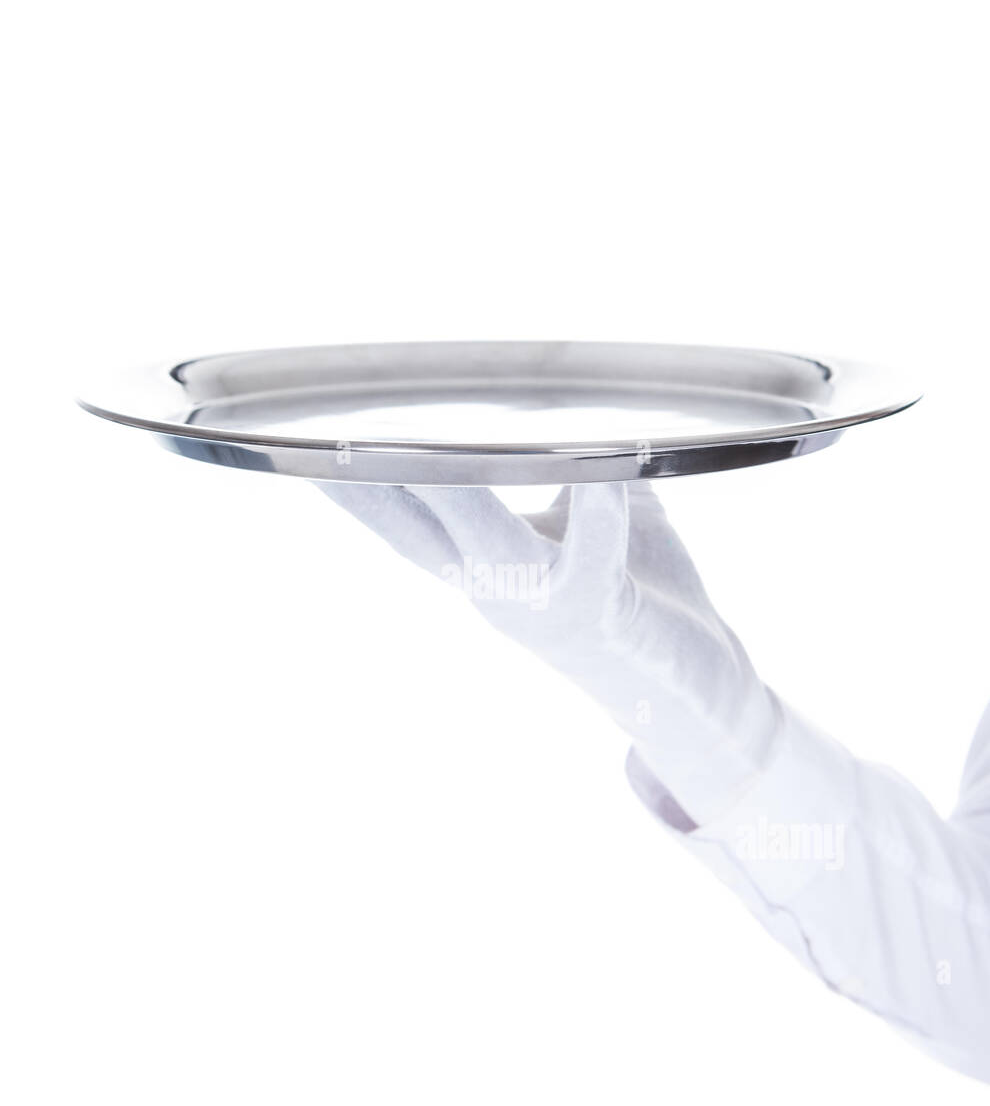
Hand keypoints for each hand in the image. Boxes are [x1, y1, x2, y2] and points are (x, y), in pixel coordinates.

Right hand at [318, 481, 778, 826]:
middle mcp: (501, 591)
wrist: (694, 691)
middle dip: (372, 486)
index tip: (302, 451)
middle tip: (326, 439)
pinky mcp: (604, 609)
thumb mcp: (592, 523)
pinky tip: (596, 471)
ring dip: (457, 495)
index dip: (354, 493)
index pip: (406, 525)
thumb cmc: (640, 597)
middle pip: (422, 533)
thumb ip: (568, 475)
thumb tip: (569, 414)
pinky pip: (592, 553)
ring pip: (488, 543)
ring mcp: (547, 604)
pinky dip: (594, 510)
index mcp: (487, 569)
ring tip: (425, 442)